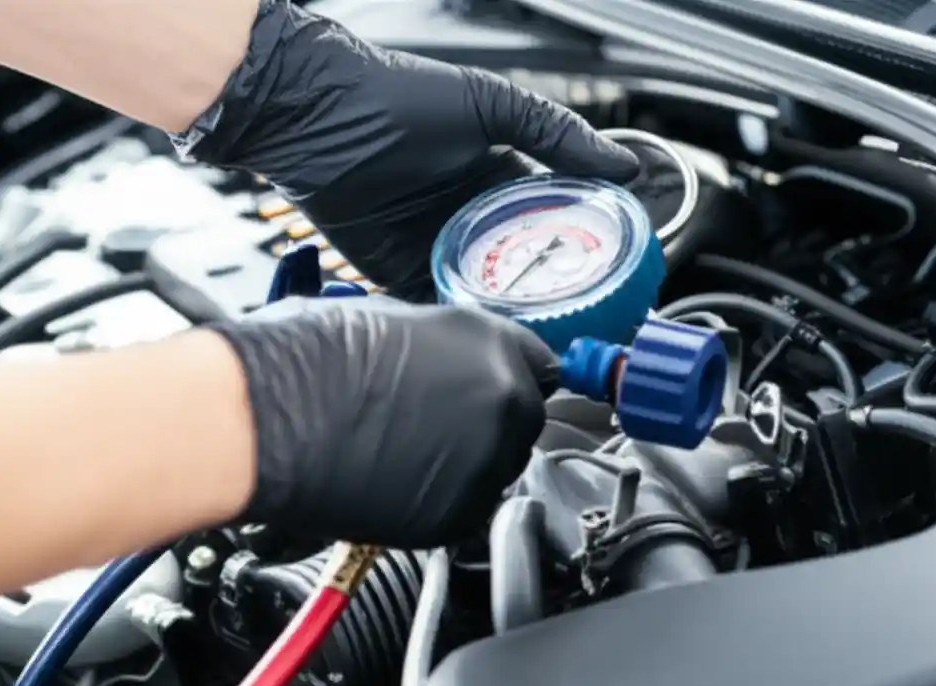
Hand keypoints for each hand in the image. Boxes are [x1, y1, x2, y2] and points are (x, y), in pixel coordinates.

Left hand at [173, 0, 638, 298]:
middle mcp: (469, 217)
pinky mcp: (396, 273)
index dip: (582, 251)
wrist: (311, 114)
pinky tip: (484, 342)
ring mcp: (435, 247)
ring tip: (539, 341)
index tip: (611, 278)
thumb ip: (558, 136)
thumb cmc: (394, 93)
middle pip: (521, 269)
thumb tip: (623, 166)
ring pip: (483, 295)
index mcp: (498, 179)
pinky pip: (436, 307)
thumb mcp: (492, 105)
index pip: (552, 222)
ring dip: (506, 318)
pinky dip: (458, 325)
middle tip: (582, 325)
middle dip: (549, 298)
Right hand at [208, 297, 558, 547]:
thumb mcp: (388, 320)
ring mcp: (485, 461)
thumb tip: (447, 362)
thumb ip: (441, 345)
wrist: (260, 421)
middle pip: (524, 419)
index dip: (510, 379)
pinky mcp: (456, 515)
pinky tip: (395, 484)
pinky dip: (441, 502)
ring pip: (499, 467)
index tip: (494, 393)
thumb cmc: (299, 362)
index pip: (540, 365)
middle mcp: (501, 399)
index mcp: (489, 341)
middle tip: (435, 427)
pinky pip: (467, 509)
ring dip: (467, 464)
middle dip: (489, 422)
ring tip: (405, 455)